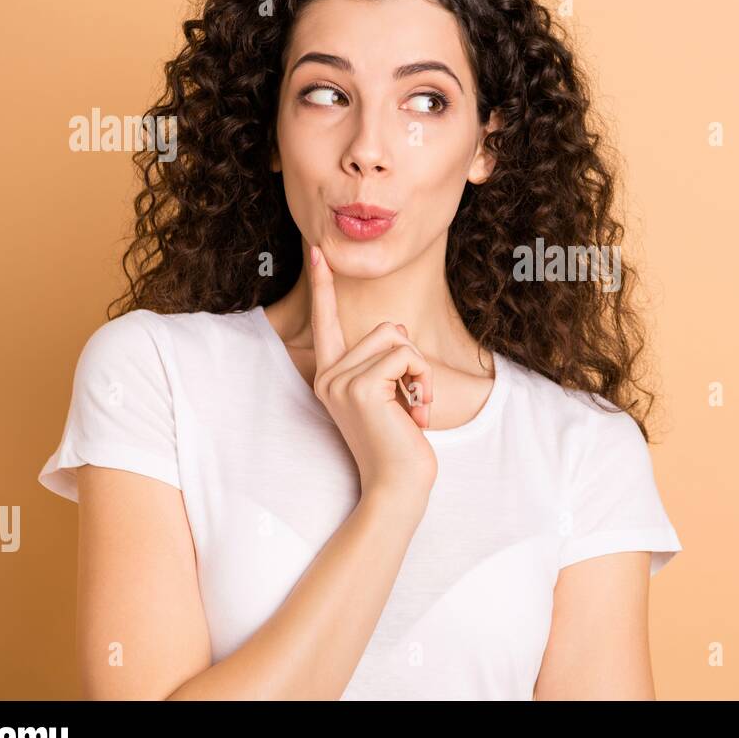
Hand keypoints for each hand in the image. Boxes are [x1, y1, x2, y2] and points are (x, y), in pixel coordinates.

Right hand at [308, 244, 437, 504]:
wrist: (398, 486)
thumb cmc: (401, 444)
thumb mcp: (390, 395)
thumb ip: (385, 362)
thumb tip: (396, 330)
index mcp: (332, 376)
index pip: (326, 321)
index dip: (323, 285)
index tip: (317, 251)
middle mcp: (328, 375)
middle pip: (386, 327)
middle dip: (413, 360)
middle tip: (411, 401)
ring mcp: (340, 381)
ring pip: (397, 338)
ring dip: (419, 371)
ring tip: (413, 407)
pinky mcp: (359, 388)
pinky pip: (406, 356)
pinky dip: (421, 380)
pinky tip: (414, 413)